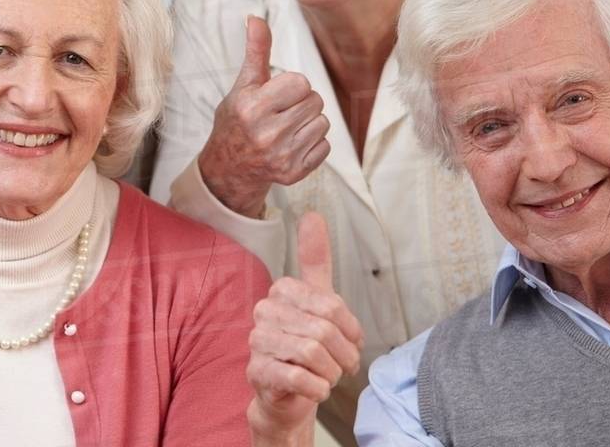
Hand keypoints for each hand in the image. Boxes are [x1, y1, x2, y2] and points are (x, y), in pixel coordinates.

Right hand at [198, 16, 329, 216]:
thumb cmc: (237, 119)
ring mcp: (281, 156)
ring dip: (309, 122)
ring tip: (287, 127)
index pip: (301, 83)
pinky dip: (313, 143)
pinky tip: (292, 144)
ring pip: (323, 123)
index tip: (277, 95)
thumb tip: (255, 17)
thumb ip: (256, 52)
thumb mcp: (243, 84)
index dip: (292, 86)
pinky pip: (325, 146)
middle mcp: (266, 133)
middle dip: (302, 102)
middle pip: (315, 101)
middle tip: (281, 112)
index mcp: (251, 107)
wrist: (228, 167)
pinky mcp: (293, 173)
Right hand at [247, 213, 363, 441]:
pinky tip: (316, 388)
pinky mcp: (257, 372)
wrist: (287, 394)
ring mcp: (257, 342)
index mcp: (282, 290)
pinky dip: (317, 387)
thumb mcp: (318, 302)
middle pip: (323, 331)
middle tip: (345, 366)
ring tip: (328, 376)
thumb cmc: (305, 344)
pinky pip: (298, 377)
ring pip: (312, 354)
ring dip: (331, 372)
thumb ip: (315, 260)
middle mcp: (264, 311)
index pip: (331, 306)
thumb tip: (312, 215)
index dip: (350, 330)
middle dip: (344, 355)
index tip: (352, 342)